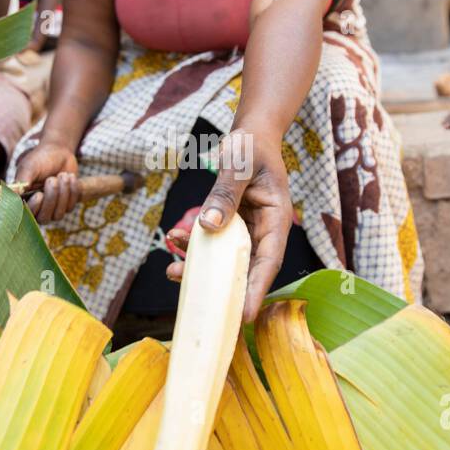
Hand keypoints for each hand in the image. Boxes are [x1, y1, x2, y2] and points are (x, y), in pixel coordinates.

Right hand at [13, 138, 79, 223]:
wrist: (60, 153)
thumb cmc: (41, 159)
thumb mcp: (29, 167)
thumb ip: (21, 182)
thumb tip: (13, 195)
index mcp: (23, 199)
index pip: (25, 214)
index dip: (33, 208)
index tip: (39, 195)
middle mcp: (37, 208)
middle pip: (43, 218)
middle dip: (51, 198)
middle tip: (52, 179)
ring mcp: (52, 209)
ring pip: (58, 215)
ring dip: (63, 193)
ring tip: (63, 175)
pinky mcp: (66, 206)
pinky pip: (71, 206)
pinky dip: (73, 190)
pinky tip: (70, 177)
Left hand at [164, 127, 291, 323]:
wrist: (250, 134)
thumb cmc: (250, 146)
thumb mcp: (237, 164)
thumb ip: (224, 194)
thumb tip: (208, 226)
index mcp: (276, 218)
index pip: (269, 261)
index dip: (256, 289)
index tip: (244, 314)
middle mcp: (263, 229)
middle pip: (246, 268)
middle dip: (223, 287)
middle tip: (200, 306)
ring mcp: (247, 229)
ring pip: (225, 258)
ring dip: (200, 266)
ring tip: (173, 271)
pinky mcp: (231, 225)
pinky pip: (212, 242)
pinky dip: (193, 244)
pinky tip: (174, 239)